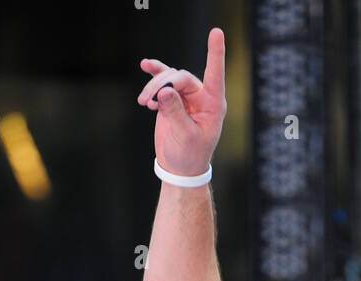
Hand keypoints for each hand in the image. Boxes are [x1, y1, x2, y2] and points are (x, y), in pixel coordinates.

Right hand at [137, 27, 226, 176]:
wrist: (180, 168)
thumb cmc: (190, 155)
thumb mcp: (184, 136)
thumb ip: (175, 112)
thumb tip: (165, 90)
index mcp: (212, 104)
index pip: (215, 74)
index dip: (215, 53)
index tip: (216, 32)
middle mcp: (201, 96)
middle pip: (181, 76)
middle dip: (163, 84)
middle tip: (148, 100)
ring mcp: (186, 96)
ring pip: (169, 78)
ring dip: (154, 86)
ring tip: (143, 101)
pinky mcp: (172, 99)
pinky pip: (161, 82)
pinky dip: (152, 84)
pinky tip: (145, 98)